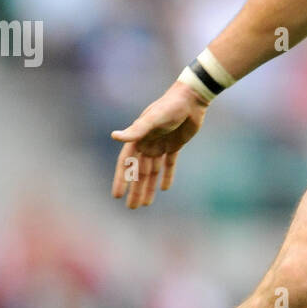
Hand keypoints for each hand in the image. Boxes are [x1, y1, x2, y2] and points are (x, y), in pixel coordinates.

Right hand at [111, 80, 209, 208]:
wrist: (191, 99)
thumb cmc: (170, 106)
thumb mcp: (153, 119)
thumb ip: (136, 130)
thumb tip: (114, 136)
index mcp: (138, 137)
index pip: (126, 164)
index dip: (121, 179)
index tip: (117, 195)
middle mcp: (147, 143)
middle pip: (139, 172)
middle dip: (135, 189)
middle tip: (131, 208)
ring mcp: (161, 145)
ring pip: (153, 171)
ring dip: (148, 187)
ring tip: (145, 204)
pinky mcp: (175, 145)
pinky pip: (169, 164)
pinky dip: (167, 175)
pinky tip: (165, 189)